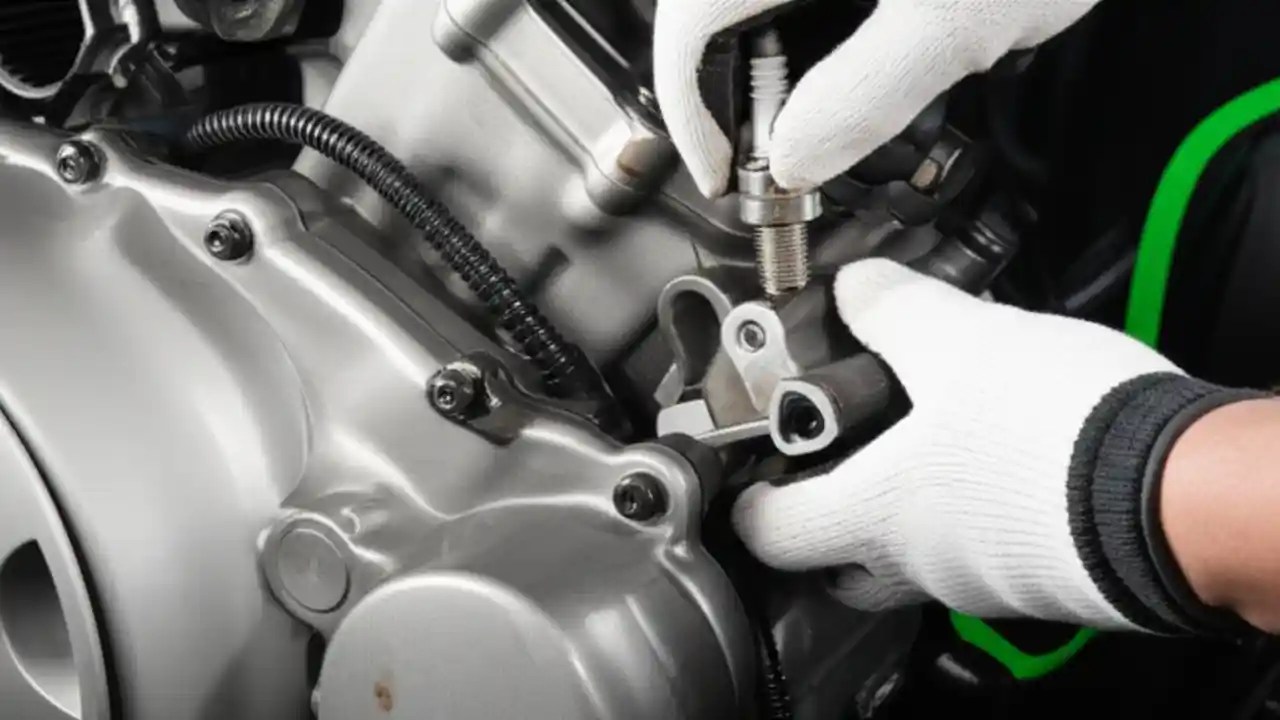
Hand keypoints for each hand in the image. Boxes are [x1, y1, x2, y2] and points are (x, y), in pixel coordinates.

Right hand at [654, 0, 1100, 196]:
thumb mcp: (954, 20)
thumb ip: (862, 97)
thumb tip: (792, 160)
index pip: (686, 30)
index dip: (691, 117)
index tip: (726, 178)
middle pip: (708, 16)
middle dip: (731, 93)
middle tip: (774, 155)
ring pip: (749, 9)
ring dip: (774, 64)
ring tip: (817, 114)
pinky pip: (801, 3)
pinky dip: (813, 34)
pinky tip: (866, 54)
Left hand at [733, 259, 1179, 628]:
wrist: (1179, 490)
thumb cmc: (1055, 430)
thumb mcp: (958, 341)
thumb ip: (894, 310)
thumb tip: (858, 284)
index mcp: (876, 513)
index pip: (773, 536)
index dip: (751, 506)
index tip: (754, 479)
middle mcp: (919, 562)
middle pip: (840, 562)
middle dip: (828, 517)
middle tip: (836, 462)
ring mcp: (981, 579)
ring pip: (916, 555)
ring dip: (909, 504)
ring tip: (933, 435)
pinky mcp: (1040, 579)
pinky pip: (984, 549)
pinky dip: (974, 508)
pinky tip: (1001, 454)